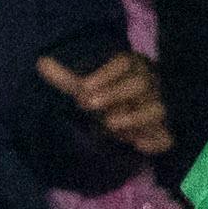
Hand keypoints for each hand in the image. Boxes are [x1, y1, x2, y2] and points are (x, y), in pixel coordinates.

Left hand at [38, 43, 169, 160]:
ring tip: (109, 124)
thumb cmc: (110, 96)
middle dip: (114, 93)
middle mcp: (150, 85)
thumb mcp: (87, 87)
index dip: (105, 74)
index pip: (124, 63)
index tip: (82, 87)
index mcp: (133, 67)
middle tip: (86, 104)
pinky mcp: (164, 133)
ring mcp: (160, 108)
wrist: (136, 114)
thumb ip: (67, 78)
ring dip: (134, 117)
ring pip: (157, 109)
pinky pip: (167, 137)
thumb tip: (40, 62)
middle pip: (139, 84)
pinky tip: (138, 145)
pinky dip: (155, 141)